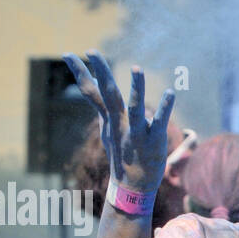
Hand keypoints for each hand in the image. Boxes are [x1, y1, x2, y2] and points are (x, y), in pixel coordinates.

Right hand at [63, 51, 173, 193]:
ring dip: (136, 88)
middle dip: (101, 72)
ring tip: (136, 68)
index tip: (67, 53)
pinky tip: (171, 92)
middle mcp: (120, 123)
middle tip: (92, 51)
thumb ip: (102, 107)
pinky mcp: (154, 140)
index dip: (80, 73)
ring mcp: (136, 132)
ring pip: (135, 108)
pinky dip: (165, 107)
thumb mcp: (107, 128)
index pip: (91, 92)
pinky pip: (160, 122)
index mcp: (109, 119)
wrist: (132, 186)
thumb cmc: (121, 154)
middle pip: (109, 94)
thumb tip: (93, 88)